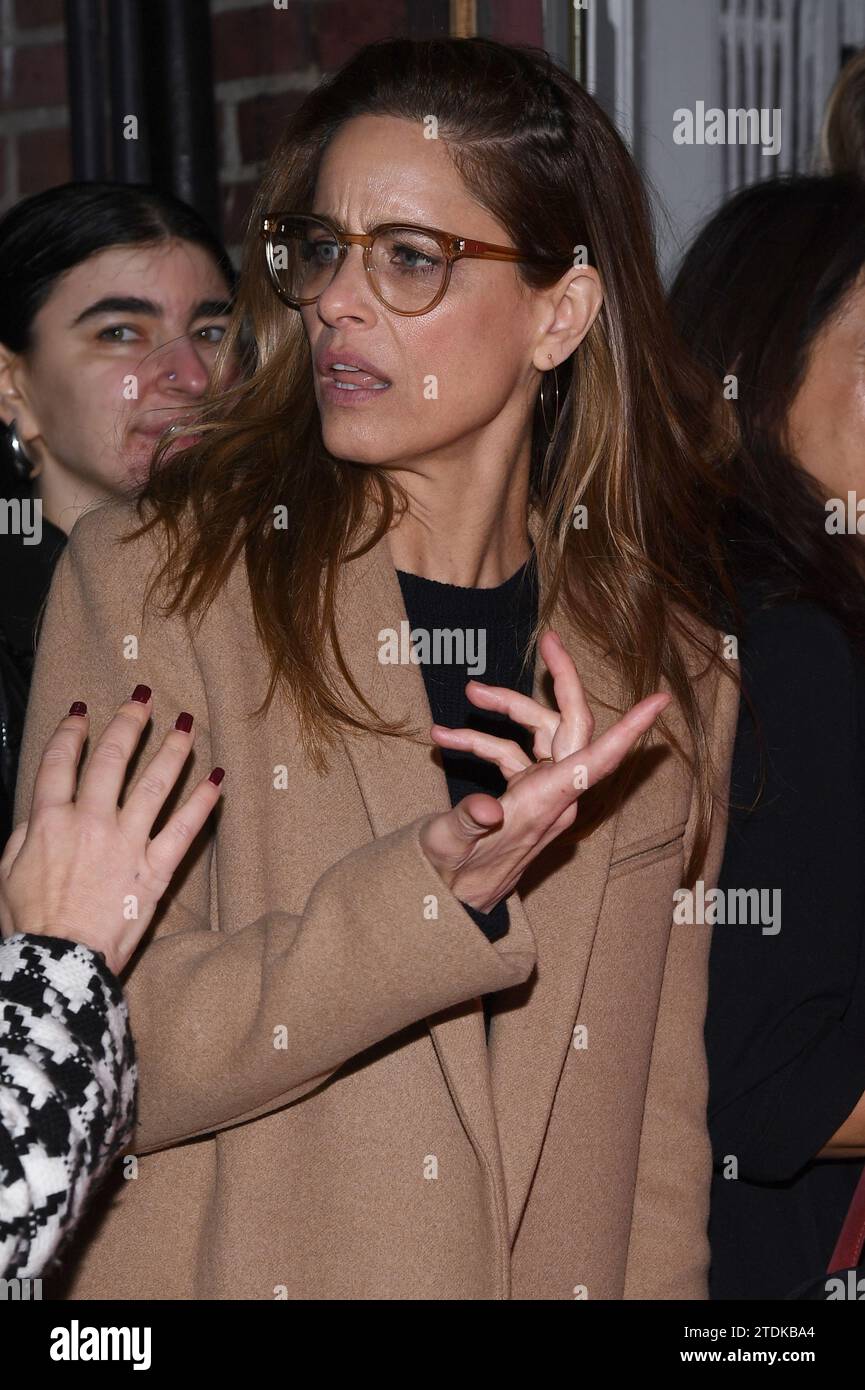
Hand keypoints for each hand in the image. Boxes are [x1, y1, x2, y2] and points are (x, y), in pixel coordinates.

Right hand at [0, 691, 223, 975]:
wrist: (61, 961)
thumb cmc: (30, 924)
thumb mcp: (8, 872)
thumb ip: (26, 834)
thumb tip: (42, 811)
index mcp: (49, 821)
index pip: (59, 763)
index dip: (70, 733)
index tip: (81, 713)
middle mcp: (90, 822)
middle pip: (111, 760)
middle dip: (127, 724)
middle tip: (143, 700)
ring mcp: (126, 843)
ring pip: (154, 784)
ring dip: (172, 750)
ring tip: (186, 725)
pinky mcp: (155, 869)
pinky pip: (184, 828)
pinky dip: (203, 802)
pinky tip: (218, 778)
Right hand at [419, 629, 669, 912]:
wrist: (451, 906)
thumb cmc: (453, 877)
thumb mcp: (449, 847)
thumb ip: (467, 822)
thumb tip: (487, 809)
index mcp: (546, 803)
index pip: (599, 758)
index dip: (631, 727)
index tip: (660, 699)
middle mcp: (553, 795)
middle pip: (569, 726)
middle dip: (559, 681)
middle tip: (549, 639)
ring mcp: (541, 794)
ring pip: (537, 734)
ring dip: (503, 712)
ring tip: (467, 695)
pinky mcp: (525, 796)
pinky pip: (511, 756)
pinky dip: (481, 743)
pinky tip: (445, 739)